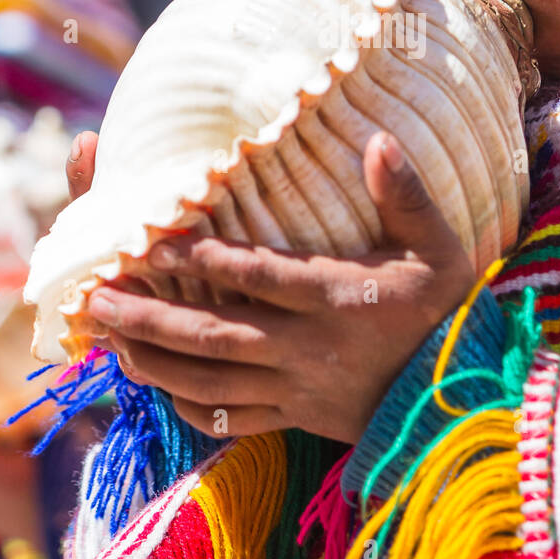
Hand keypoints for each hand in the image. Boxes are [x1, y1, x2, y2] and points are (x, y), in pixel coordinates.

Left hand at [74, 130, 474, 444]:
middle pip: (215, 337)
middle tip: (96, 299)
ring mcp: (297, 390)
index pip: (258, 279)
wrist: (462, 395)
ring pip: (210, 382)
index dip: (203, 264)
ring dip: (154, 362)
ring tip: (107, 340)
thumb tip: (379, 139)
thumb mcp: (438, 247)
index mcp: (336, 299)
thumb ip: (406, 194)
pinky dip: (188, 406)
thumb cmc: (446, 311)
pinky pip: (231, 419)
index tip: (152, 245)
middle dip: (150, 319)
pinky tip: (156, 387)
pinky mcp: (296, 418)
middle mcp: (308, 349)